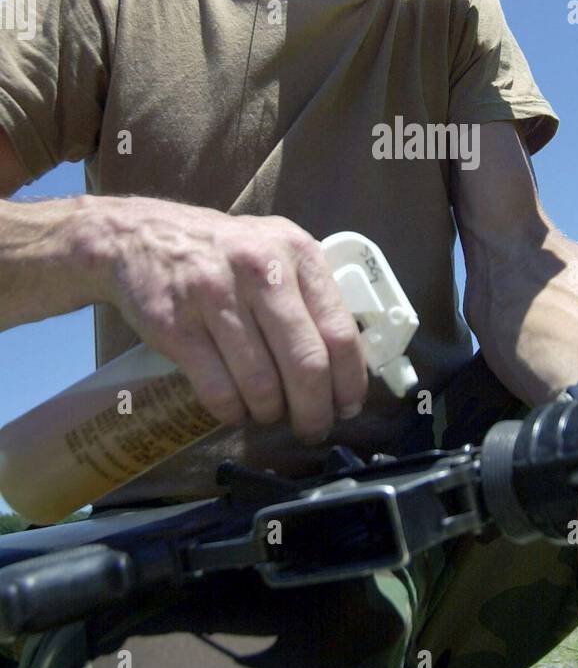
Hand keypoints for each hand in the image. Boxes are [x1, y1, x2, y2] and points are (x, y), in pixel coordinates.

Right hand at [85, 197, 367, 441]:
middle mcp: (260, 269)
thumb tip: (346, 366)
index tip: (348, 406)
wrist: (137, 238)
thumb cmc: (221, 253)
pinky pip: (218, 390)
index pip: (339, 330)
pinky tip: (235, 408)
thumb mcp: (274, 251)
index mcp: (296, 252)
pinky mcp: (177, 326)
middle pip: (306, 363)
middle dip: (314, 410)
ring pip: (261, 383)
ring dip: (270, 413)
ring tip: (268, 414)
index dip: (349, 380)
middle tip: (312, 429)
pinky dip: (232, 412)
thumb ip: (310, 296)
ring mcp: (215, 296)